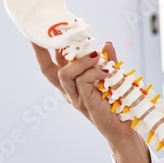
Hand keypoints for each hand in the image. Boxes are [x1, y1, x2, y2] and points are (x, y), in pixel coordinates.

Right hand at [31, 41, 142, 155]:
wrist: (123, 130)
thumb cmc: (117, 105)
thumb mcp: (112, 78)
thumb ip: (109, 62)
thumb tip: (107, 44)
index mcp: (72, 84)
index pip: (54, 64)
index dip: (45, 49)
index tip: (40, 32)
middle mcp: (69, 91)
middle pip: (48, 69)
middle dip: (43, 50)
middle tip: (47, 32)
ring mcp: (75, 97)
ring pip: (65, 73)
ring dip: (81, 61)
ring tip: (97, 57)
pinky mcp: (85, 101)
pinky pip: (82, 80)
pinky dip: (93, 72)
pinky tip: (106, 73)